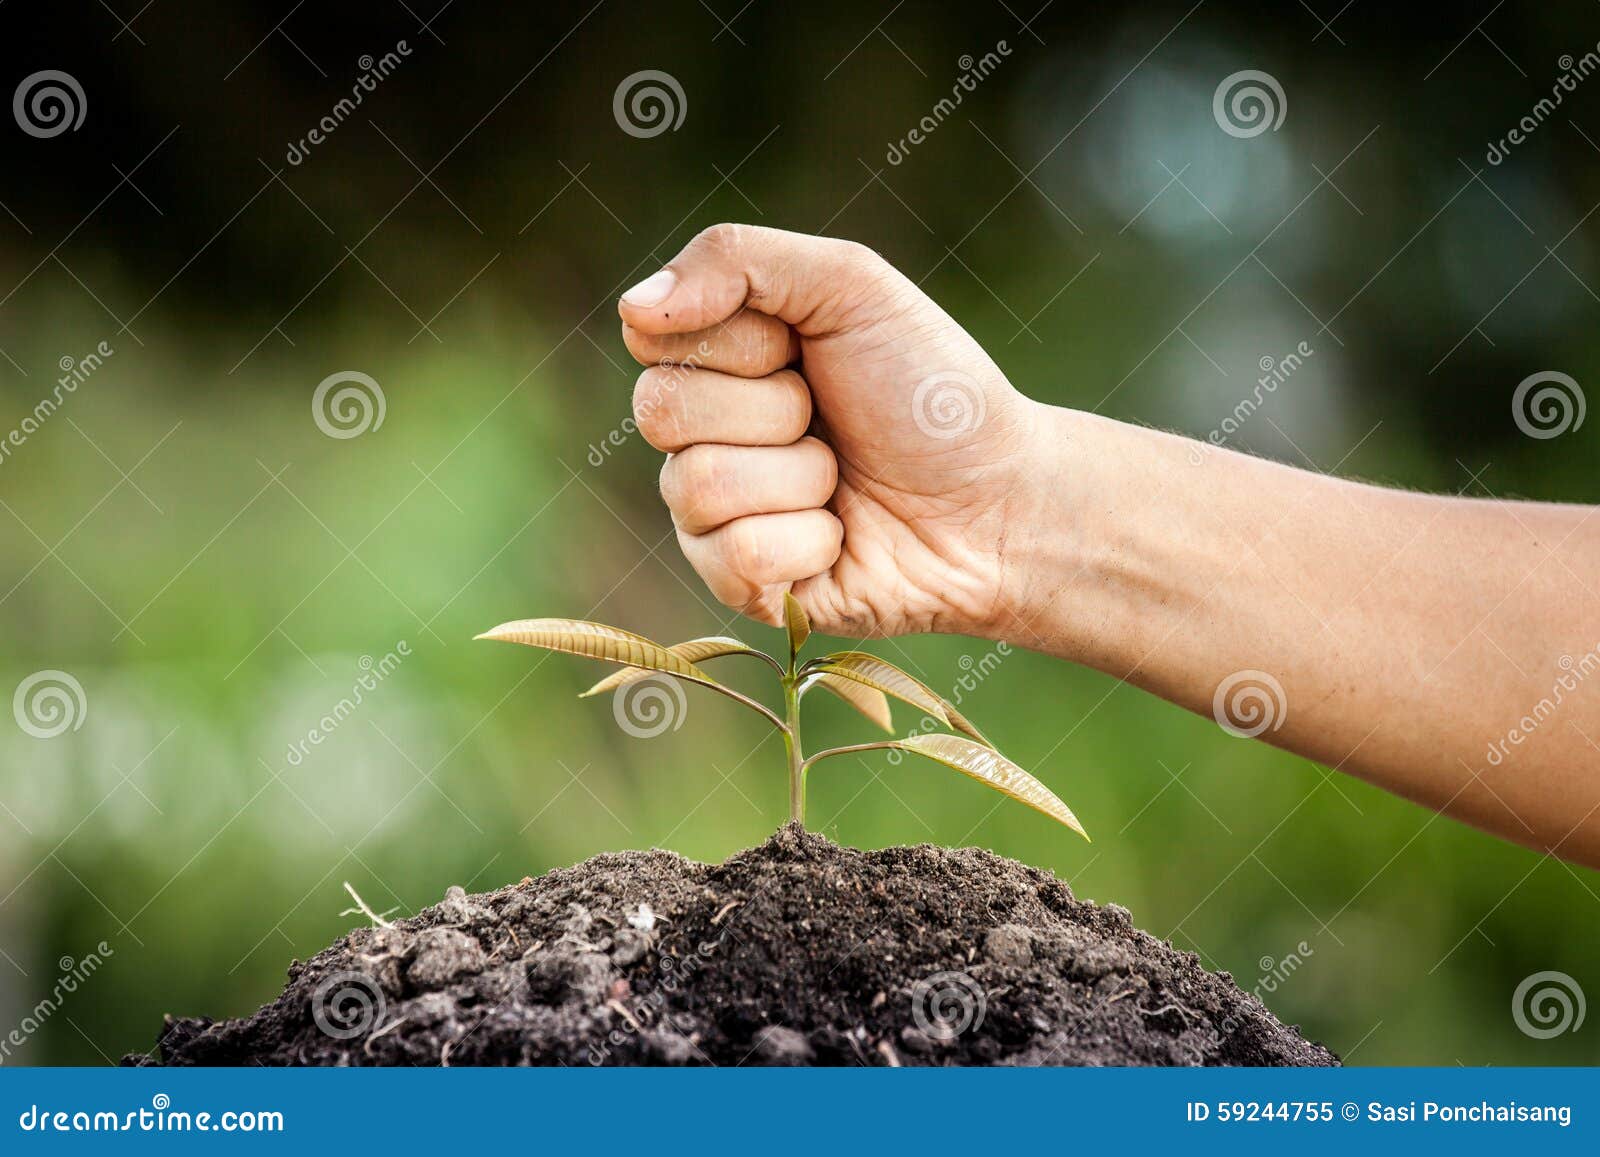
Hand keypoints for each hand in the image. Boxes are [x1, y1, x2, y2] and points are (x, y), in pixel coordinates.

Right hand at [618, 223, 1044, 636]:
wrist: (1001, 500)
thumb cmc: (931, 392)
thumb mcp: (851, 287)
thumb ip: (737, 261)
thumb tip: (632, 305)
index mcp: (717, 360)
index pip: (652, 336)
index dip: (736, 341)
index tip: (803, 346)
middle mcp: (702, 437)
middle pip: (660, 410)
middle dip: (774, 408)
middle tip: (831, 417)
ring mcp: (714, 517)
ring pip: (695, 485)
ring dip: (799, 477)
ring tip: (844, 480)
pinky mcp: (742, 588)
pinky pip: (733, 556)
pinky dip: (807, 541)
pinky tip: (842, 538)